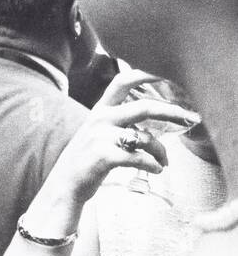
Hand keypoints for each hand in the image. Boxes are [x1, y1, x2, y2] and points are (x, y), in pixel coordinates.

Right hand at [43, 69, 200, 209]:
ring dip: (161, 152)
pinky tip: (155, 169)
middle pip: (143, 107)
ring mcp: (101, 137)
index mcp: (100, 110)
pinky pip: (140, 158)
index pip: (122, 82)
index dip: (145, 73)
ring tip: (163, 161)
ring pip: (146, 138)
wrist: (64, 184)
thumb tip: (155, 113)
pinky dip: (153, 165)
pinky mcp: (104, 156)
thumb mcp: (97, 131)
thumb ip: (119, 118)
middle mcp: (100, 119)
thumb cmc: (88, 158)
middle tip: (190, 118)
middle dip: (172, 112)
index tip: (166, 71)